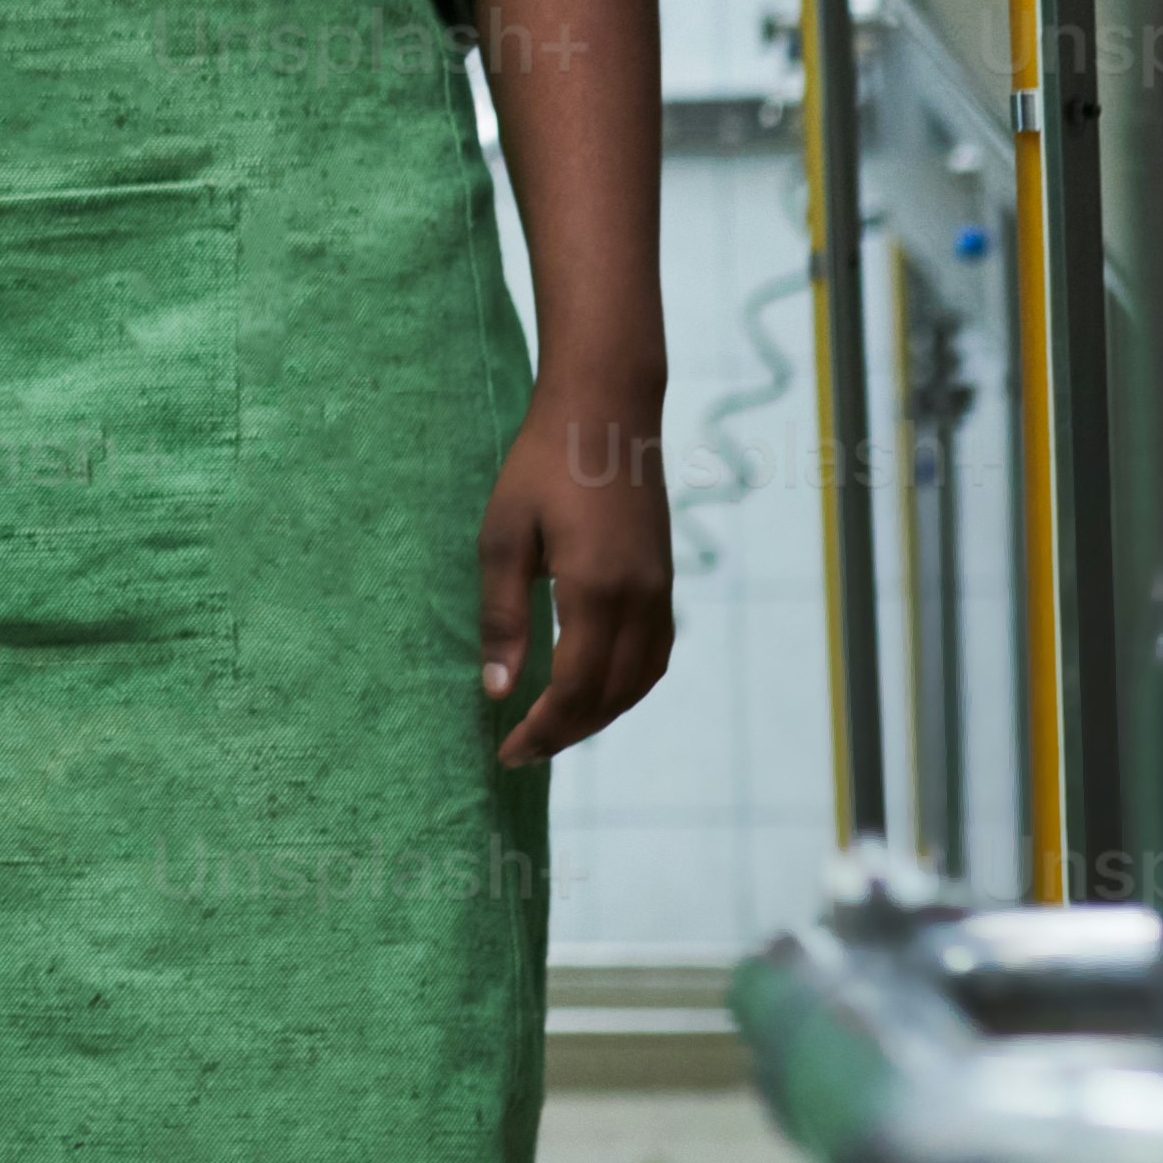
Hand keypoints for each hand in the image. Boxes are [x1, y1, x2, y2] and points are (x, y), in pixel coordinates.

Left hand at [476, 367, 673, 766]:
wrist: (606, 409)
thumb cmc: (541, 465)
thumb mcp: (502, 539)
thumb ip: (503, 619)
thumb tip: (497, 692)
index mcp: (595, 592)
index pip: (573, 691)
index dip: (540, 731)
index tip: (506, 753)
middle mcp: (639, 600)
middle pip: (610, 698)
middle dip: (565, 734)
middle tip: (521, 752)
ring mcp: (659, 591)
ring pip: (640, 683)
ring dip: (600, 716)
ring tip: (553, 730)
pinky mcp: (665, 580)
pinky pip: (656, 655)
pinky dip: (628, 687)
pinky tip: (595, 690)